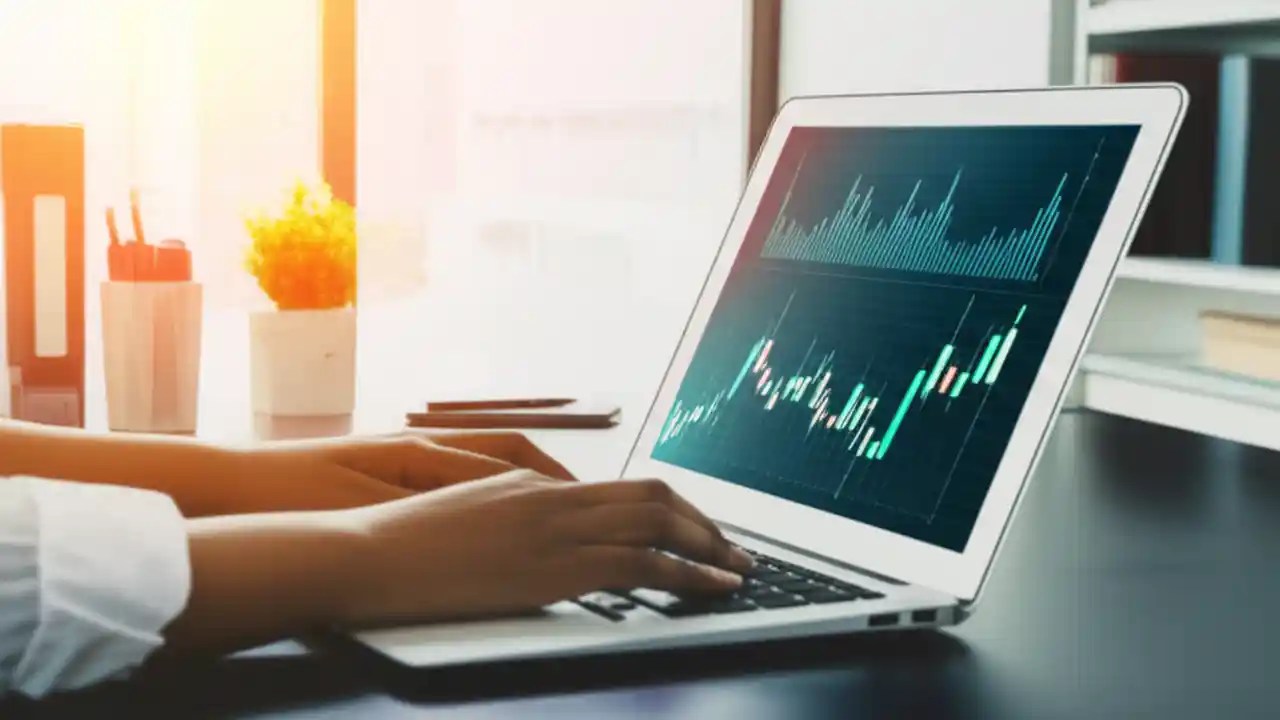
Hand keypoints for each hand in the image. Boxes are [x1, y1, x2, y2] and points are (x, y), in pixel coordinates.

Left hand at [214, 432, 574, 515]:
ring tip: (551, 497)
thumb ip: (432, 507)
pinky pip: (457, 467)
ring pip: (482, 453)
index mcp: (420, 450)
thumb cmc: (297, 495)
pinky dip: (489, 480)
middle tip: (583, 494)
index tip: (583, 499)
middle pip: (503, 445)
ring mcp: (405, 449)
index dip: (548, 481)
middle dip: (547, 468)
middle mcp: (420, 440)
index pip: (504, 460)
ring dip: (521, 472)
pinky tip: (493, 503)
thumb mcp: (370, 509)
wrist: (236, 483)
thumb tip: (492, 504)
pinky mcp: (388, 463)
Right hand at [340, 470, 754, 624]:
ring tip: (739, 569)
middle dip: (701, 522)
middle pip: (652, 494)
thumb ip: (514, 522)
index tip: (694, 532)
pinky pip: (639, 561)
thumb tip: (545, 540)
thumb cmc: (403, 547)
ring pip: (657, 520)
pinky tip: (712, 587)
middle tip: (733, 549)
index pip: (621, 490)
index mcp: (534, 484)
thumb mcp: (468, 520)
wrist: (367, 554)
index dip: (668, 510)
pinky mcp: (553, 566)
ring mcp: (556, 528)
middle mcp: (554, 496)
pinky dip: (688, 571)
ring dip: (708, 545)